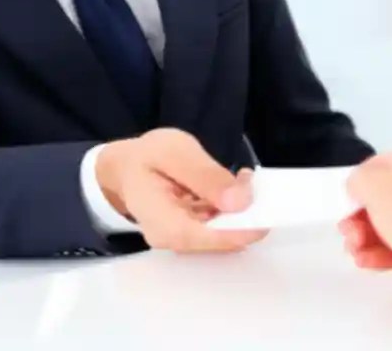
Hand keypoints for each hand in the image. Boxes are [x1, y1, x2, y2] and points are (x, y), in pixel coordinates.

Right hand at [97, 128, 268, 252]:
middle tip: (251, 182)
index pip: (201, 238)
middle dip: (245, 214)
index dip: (236, 232)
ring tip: (243, 178)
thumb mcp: (173, 152)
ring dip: (244, 208)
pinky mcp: (197, 233)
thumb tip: (239, 201)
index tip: (262, 221)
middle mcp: (173, 240)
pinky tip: (237, 184)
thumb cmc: (146, 158)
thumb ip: (205, 175)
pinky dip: (237, 206)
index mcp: (160, 223)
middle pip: (218, 239)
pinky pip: (224, 225)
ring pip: (226, 232)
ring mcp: (185, 238)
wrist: (129, 167)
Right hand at [339, 150, 391, 274]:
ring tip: (357, 255)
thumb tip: (361, 188)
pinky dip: (382, 254)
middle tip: (350, 237)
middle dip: (358, 219)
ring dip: (366, 240)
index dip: (355, 186)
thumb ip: (358, 181)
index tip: (344, 207)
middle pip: (380, 200)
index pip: (374, 167)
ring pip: (389, 226)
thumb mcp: (376, 187)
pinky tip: (367, 264)